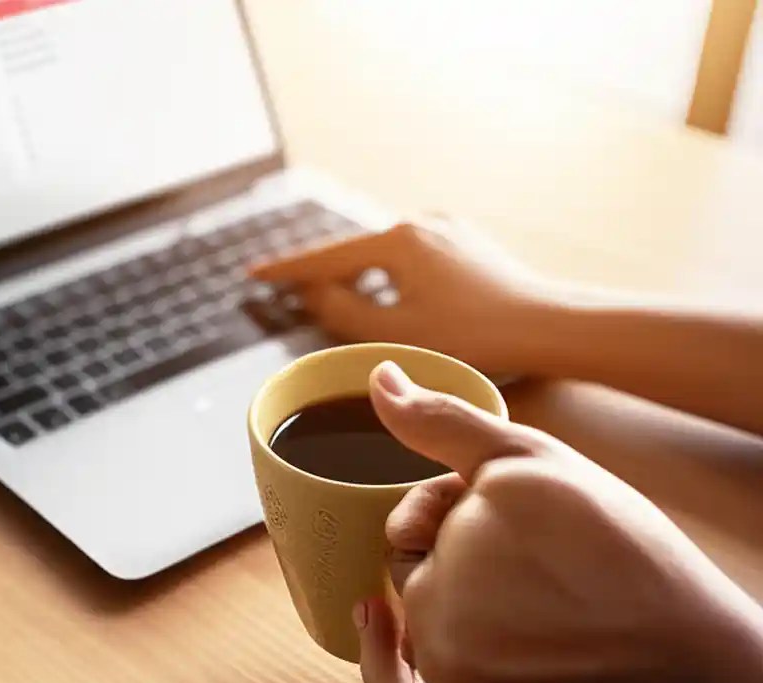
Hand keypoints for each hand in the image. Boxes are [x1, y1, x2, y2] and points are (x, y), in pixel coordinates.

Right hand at [252, 219, 556, 372]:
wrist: (551, 327)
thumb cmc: (477, 336)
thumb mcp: (396, 334)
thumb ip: (343, 312)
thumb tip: (312, 294)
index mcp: (399, 240)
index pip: (326, 257)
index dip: (286, 270)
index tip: (252, 273)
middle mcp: (421, 223)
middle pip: (355, 252)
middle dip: (326, 277)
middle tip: (295, 300)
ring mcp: (448, 230)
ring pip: (384, 256)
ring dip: (362, 280)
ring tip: (343, 306)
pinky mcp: (467, 245)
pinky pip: (411, 259)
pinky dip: (391, 278)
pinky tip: (393, 302)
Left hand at [354, 361, 762, 682]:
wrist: (679, 636)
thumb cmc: (610, 541)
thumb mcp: (525, 457)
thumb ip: (441, 421)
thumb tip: (378, 378)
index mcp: (438, 554)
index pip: (408, 526)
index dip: (450, 509)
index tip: (506, 513)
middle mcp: (434, 619)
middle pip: (415, 575)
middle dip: (455, 554)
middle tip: (529, 553)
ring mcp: (450, 672)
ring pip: (430, 621)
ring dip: (463, 600)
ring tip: (537, 591)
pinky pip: (433, 675)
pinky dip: (459, 652)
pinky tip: (518, 631)